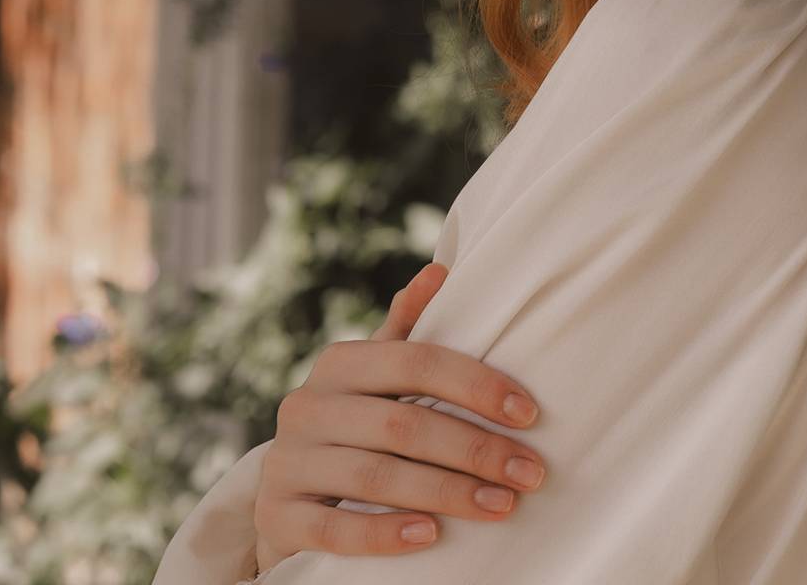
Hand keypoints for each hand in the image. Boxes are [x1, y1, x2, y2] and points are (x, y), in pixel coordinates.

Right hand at [251, 263, 546, 572]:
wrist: (287, 493)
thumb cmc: (355, 424)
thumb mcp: (376, 376)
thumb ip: (407, 329)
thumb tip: (441, 269)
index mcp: (339, 364)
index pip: (415, 361)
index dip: (476, 385)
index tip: (529, 414)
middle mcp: (306, 407)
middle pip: (402, 425)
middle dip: (475, 449)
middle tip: (530, 473)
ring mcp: (287, 463)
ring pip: (374, 477)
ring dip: (446, 493)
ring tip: (501, 506)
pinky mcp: (276, 517)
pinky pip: (333, 530)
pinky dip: (385, 533)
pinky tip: (431, 536)